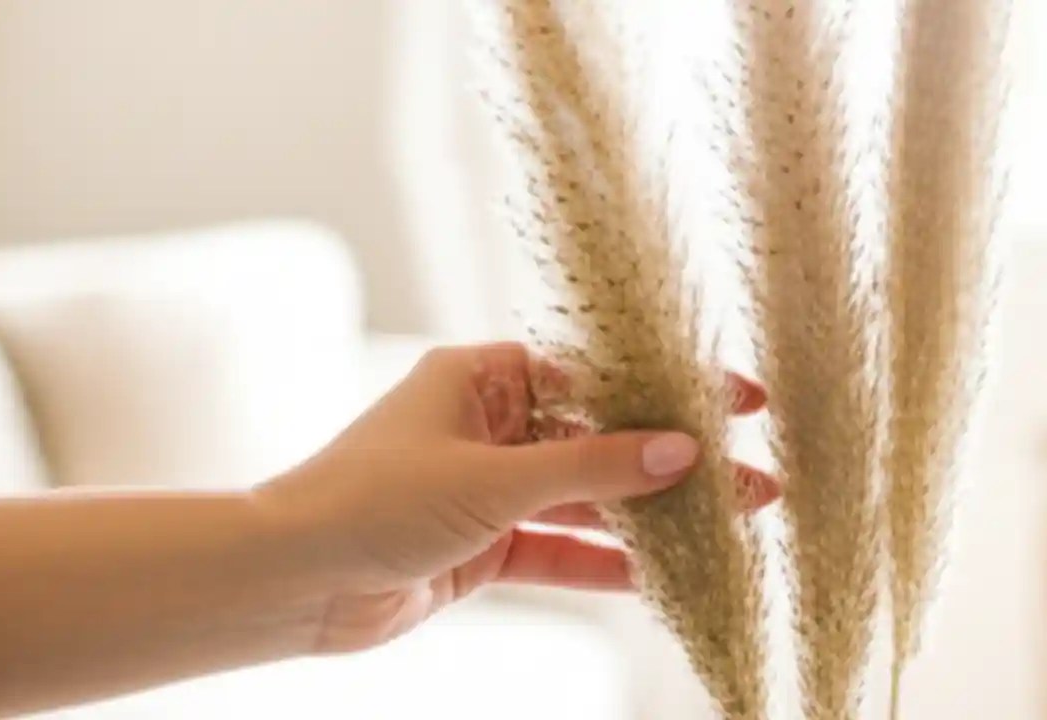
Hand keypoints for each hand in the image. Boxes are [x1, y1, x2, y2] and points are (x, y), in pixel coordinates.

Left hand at [257, 342, 777, 653]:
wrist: (293, 580)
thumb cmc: (372, 499)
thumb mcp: (493, 477)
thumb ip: (592, 468)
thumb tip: (682, 451)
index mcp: (484, 376)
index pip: (597, 373)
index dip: (669, 387)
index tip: (738, 398)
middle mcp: (491, 424)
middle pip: (602, 438)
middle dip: (674, 460)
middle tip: (753, 477)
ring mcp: (491, 485)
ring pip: (588, 496)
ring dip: (650, 514)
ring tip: (729, 526)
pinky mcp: (485, 542)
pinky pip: (559, 547)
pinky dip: (603, 561)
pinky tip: (661, 574)